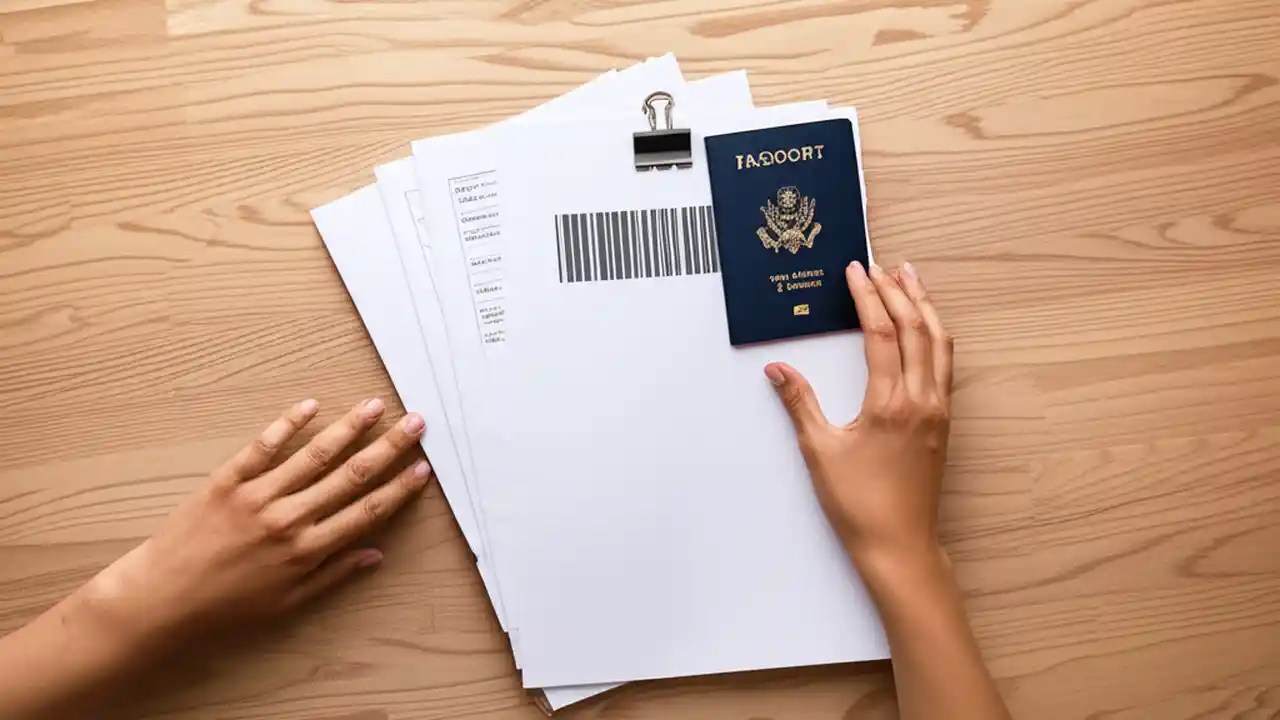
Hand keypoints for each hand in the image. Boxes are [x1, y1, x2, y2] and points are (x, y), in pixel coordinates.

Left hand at [79, 398, 430, 646]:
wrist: (163, 597)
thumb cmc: (226, 606)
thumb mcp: (287, 603)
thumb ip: (334, 575)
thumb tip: (376, 554)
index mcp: (307, 550)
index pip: (366, 512)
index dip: (399, 489)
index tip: (423, 469)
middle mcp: (289, 518)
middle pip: (351, 475)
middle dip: (389, 447)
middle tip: (416, 423)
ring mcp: (258, 495)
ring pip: (315, 454)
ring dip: (350, 427)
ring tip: (376, 406)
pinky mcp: (228, 480)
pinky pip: (264, 446)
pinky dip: (288, 424)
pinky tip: (312, 405)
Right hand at [765, 261, 952, 569]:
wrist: (900, 545)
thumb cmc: (859, 505)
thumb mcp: (820, 451)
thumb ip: (799, 404)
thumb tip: (778, 369)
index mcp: (890, 403)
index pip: (880, 333)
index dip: (867, 298)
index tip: (855, 271)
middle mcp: (922, 400)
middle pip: (915, 329)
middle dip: (897, 292)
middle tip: (881, 265)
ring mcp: (938, 411)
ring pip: (939, 343)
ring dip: (924, 307)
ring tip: (911, 279)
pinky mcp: (943, 423)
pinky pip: (946, 365)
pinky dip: (936, 336)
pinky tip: (928, 328)